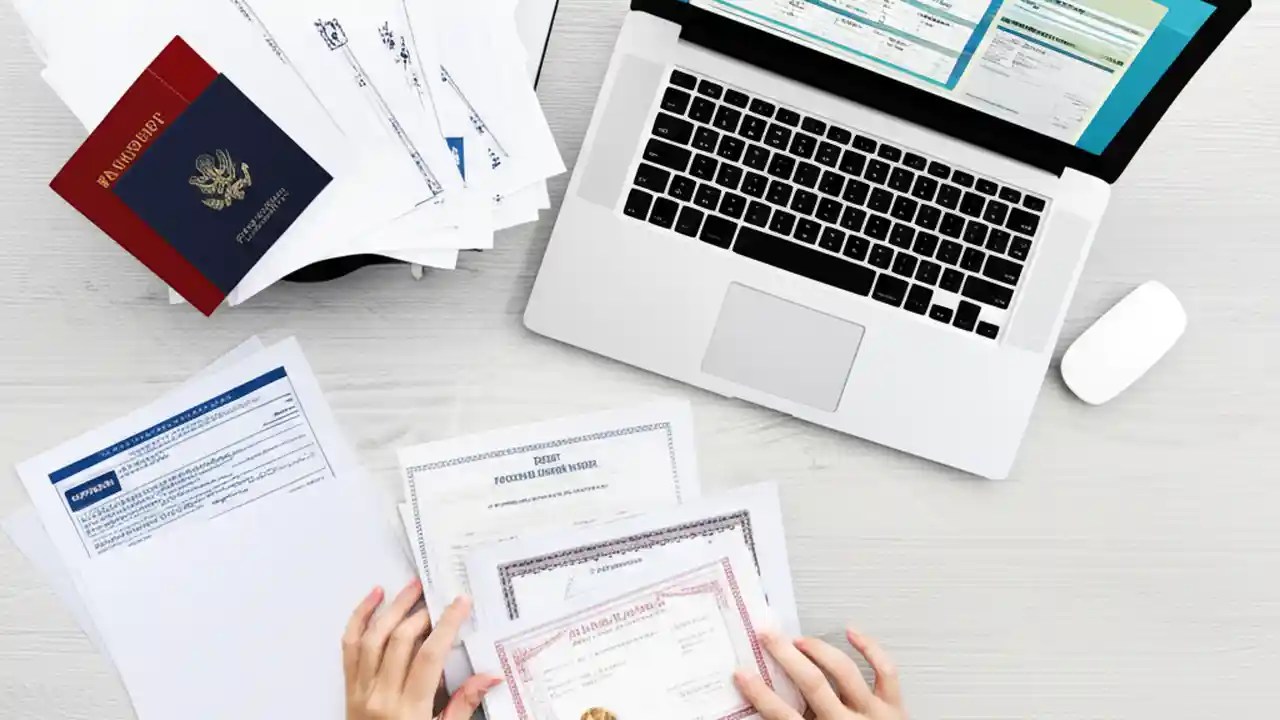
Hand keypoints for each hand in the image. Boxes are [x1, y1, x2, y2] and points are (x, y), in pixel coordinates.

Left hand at [343, 580, 500, 719]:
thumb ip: (463, 706)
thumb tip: (491, 677)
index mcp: (407, 710)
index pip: (429, 656)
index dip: (446, 625)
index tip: (460, 604)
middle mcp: (380, 695)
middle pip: (400, 640)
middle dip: (422, 613)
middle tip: (439, 598)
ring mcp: (361, 690)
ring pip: (373, 637)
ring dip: (393, 607)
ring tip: (412, 587)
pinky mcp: (348, 687)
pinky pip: (349, 645)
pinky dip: (359, 617)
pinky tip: (374, 598)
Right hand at [736, 628, 905, 719]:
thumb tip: (768, 712)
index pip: (783, 715)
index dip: (760, 693)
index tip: (743, 674)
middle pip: (812, 683)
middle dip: (786, 655)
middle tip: (768, 636)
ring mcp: (874, 713)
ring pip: (844, 670)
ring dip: (818, 649)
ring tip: (800, 639)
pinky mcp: (894, 706)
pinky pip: (885, 670)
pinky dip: (869, 647)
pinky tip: (852, 632)